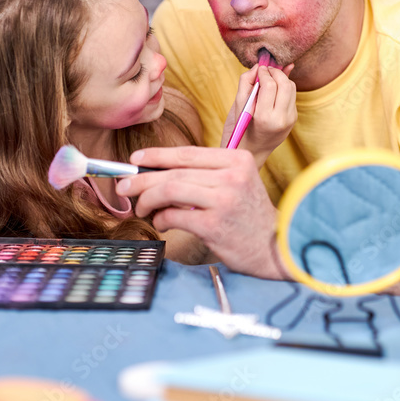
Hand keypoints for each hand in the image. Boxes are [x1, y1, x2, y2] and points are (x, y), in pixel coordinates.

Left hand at [116, 147, 286, 279]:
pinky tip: (162, 223)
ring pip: (170, 191)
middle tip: (124, 187)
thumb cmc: (249, 216)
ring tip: (141, 208)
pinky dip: (161, 219)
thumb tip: (157, 171)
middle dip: (142, 179)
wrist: (275, 247)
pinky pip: (175, 216)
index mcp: (237, 160)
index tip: (135, 159)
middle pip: (174, 172)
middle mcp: (232, 176)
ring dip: (148, 200)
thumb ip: (205, 174)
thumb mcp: (237, 183)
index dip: (156, 155)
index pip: (187, 153)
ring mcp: (224, 200)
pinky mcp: (215, 225)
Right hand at [220, 63, 296, 166]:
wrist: (251, 152)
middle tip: (266, 69)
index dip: (264, 72)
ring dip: (281, 78)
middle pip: (285, 84)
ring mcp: (290, 120)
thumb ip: (246, 82)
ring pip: (292, 88)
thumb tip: (258, 66)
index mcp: (265, 117)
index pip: (270, 85)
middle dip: (276, 72)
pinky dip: (283, 88)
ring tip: (269, 77)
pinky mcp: (293, 119)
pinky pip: (291, 96)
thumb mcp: (237, 106)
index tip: (259, 67)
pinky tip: (274, 88)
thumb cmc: (239, 129)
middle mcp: (281, 119)